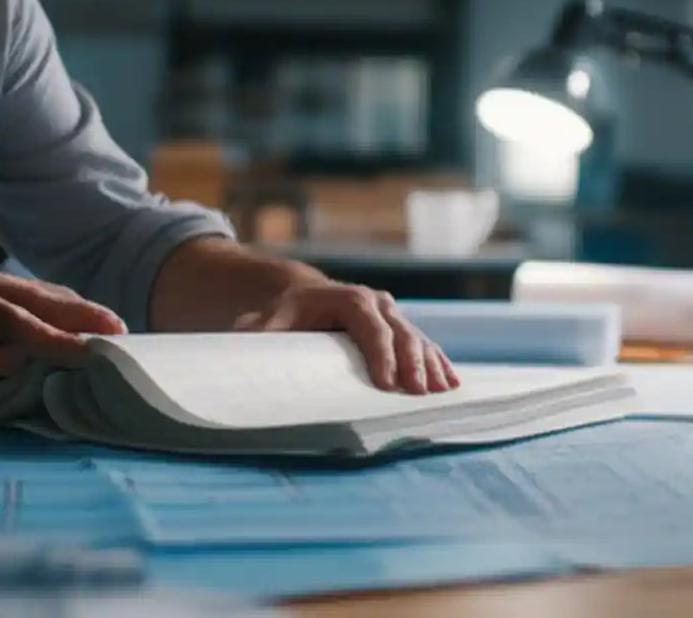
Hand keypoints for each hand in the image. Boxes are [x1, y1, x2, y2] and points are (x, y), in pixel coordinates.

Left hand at [234, 282, 459, 394]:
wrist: (305, 298)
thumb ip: (256, 335)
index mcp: (344, 297)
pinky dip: (438, 363)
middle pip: (398, 332)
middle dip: (412, 363)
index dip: (379, 351)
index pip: (366, 322)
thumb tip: (242, 348)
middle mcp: (375, 302)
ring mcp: (392, 315)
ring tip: (440, 393)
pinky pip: (424, 345)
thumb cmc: (285, 315)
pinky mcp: (400, 329)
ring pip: (417, 339)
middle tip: (418, 394)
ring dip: (430, 365)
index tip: (386, 383)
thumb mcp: (266, 322)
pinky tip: (450, 384)